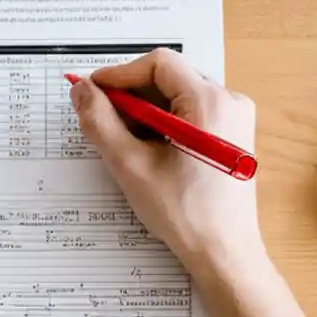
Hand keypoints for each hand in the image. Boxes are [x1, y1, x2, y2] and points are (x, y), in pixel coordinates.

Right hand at [71, 49, 263, 273]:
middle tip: (102, 120)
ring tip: (125, 141)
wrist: (224, 253)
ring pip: (177, 95)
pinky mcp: (231, 134)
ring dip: (145, 110)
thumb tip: (82, 92)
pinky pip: (190, 112)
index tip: (92, 93)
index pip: (158, 64)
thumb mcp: (131, 165)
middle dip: (131, 95)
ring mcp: (234, 118)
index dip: (119, 75)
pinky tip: (148, 150)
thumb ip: (100, 122)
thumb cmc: (186, 215)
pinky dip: (163, 122)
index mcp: (210, 103)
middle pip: (168, 77)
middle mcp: (229, 102)